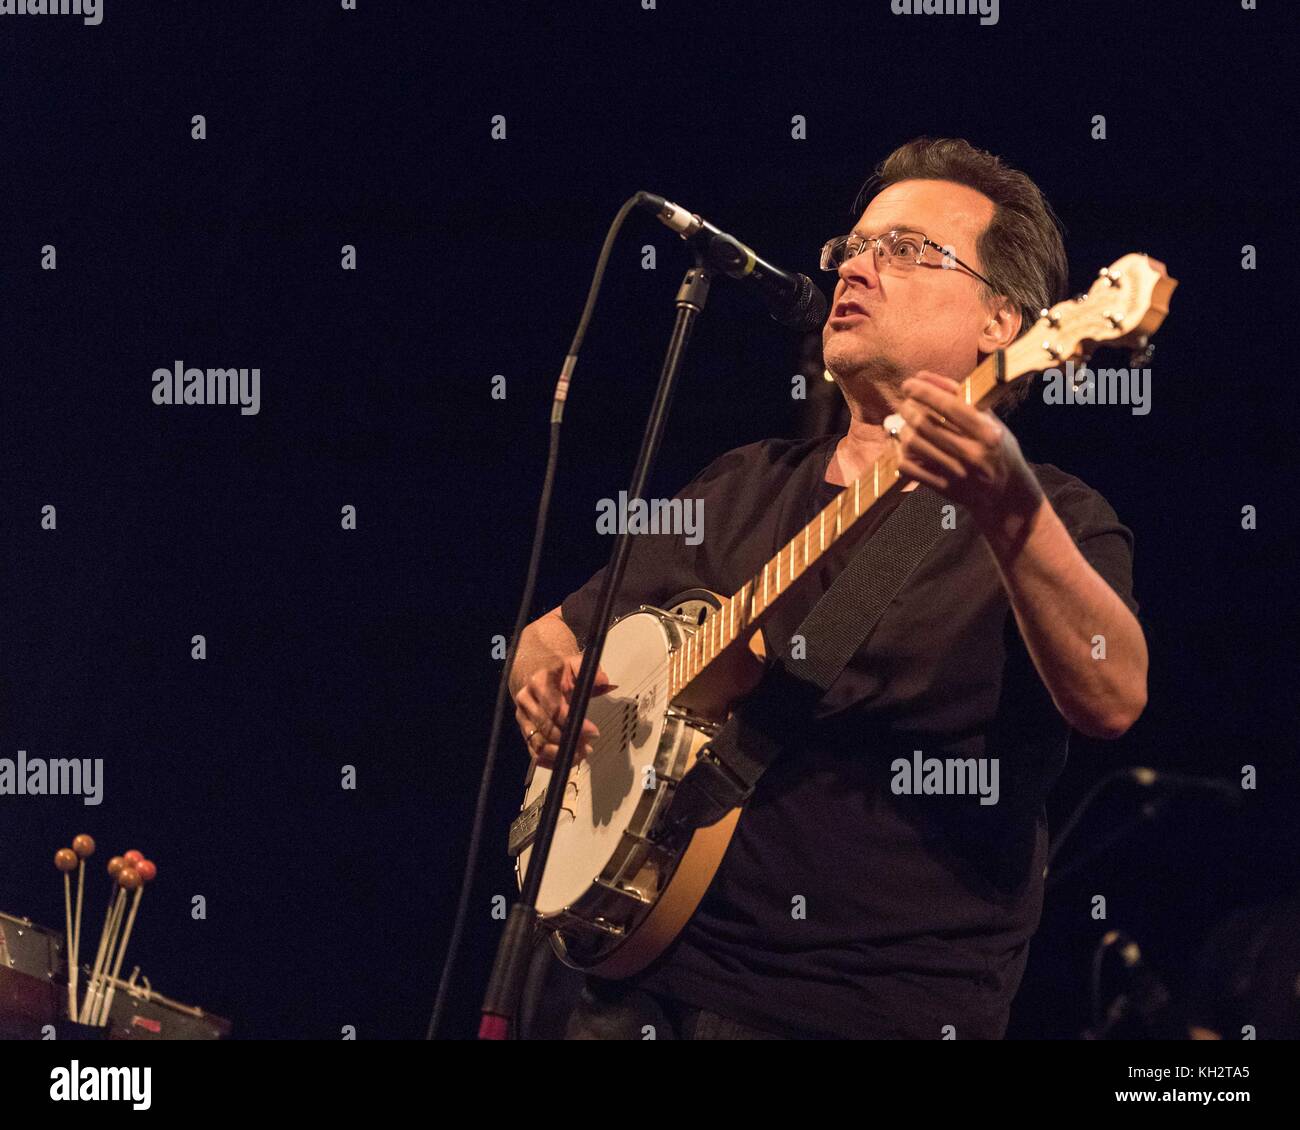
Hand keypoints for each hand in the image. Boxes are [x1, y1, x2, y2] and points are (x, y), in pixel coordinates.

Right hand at [513, 654, 614, 768]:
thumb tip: (603, 681)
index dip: (574, 723)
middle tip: (588, 748)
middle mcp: (526, 700)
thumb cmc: (560, 671)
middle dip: (569, 742)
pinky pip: (533, 751)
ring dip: (560, 755)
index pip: (555, 708)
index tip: (594, 732)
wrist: (535, 671)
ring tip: (580, 755)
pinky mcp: (524, 729)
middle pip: (546, 729)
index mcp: (539, 682)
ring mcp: (523, 717)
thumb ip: (591, 672)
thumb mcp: (577, 664)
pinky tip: (566, 761)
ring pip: (538, 744)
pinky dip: (550, 761)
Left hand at [894, 371, 1042, 524]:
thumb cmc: (995, 447)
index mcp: (988, 433)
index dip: (924, 392)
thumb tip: (923, 376)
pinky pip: (909, 468)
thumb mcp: (988, 419)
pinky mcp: (944, 489)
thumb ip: (959, 396)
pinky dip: (900, 453)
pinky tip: (904, 446)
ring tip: (905, 424)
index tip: (908, 384)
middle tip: (905, 404)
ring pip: (913, 444)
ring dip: (902, 429)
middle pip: (925, 424)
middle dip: (908, 409)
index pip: (949, 406)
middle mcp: (973, 454)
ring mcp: (958, 474)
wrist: (1006, 492)